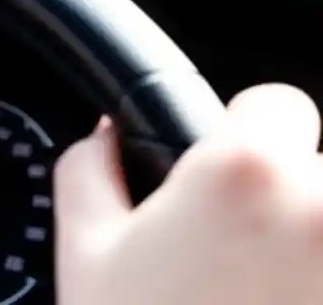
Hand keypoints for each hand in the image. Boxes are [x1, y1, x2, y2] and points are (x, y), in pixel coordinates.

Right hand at [55, 84, 322, 304]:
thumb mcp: (86, 255)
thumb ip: (88, 170)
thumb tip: (102, 140)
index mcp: (248, 173)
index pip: (278, 101)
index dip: (242, 131)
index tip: (222, 172)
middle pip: (311, 163)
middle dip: (276, 192)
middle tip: (226, 247)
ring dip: (304, 237)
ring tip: (254, 287)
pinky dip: (312, 278)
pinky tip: (277, 303)